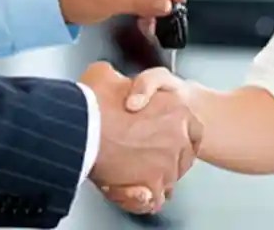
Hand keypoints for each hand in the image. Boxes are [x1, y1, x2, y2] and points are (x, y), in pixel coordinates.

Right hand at [81, 61, 202, 213]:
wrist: (80, 127)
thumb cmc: (93, 103)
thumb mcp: (105, 75)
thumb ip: (121, 80)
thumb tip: (115, 82)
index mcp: (175, 107)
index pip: (193, 129)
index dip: (179, 135)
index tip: (168, 138)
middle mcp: (178, 135)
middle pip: (183, 156)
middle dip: (167, 158)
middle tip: (146, 157)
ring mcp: (168, 162)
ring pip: (169, 178)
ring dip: (155, 177)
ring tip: (134, 172)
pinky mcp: (153, 184)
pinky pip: (155, 198)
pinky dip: (144, 197)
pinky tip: (131, 188)